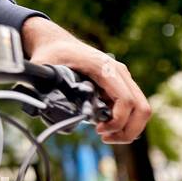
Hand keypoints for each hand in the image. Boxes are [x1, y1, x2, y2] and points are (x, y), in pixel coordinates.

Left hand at [20, 17, 151, 143]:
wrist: (57, 42)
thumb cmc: (52, 54)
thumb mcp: (44, 69)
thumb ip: (43, 86)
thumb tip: (39, 106)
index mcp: (104, 68)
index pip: (125, 100)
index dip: (117, 121)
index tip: (98, 131)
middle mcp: (118, 72)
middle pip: (142, 108)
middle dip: (127, 130)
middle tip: (105, 138)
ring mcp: (122, 78)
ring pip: (142, 109)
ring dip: (128, 128)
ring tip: (105, 135)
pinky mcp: (120, 84)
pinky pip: (134, 107)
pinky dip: (125, 121)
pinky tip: (105, 125)